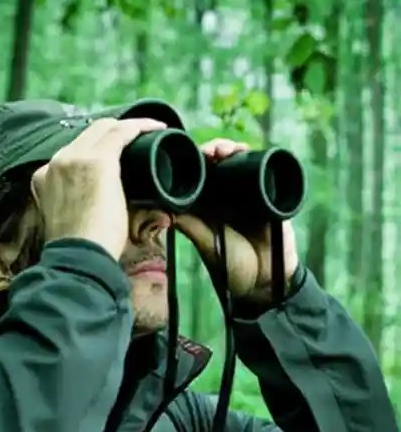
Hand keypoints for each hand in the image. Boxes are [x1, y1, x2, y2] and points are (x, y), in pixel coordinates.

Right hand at [31, 117, 168, 260]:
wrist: (77, 258)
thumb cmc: (79, 249)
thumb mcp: (69, 217)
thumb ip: (79, 200)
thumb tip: (107, 197)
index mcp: (44, 176)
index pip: (73, 151)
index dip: (97, 148)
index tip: (118, 154)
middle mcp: (56, 162)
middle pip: (89, 134)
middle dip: (114, 132)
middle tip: (138, 138)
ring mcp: (74, 158)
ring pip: (105, 128)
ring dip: (129, 127)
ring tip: (151, 132)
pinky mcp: (98, 160)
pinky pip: (122, 132)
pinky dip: (141, 126)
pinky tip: (157, 128)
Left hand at [174, 139, 299, 306]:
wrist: (263, 281)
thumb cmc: (230, 264)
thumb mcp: (205, 241)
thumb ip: (188, 224)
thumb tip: (160, 206)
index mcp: (208, 204)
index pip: (199, 174)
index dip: (194, 160)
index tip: (187, 154)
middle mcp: (227, 195)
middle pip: (220, 163)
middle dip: (214, 150)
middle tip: (210, 150)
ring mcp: (250, 194)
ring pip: (241, 163)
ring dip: (233, 151)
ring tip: (226, 150)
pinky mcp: (270, 197)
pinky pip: (264, 173)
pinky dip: (257, 159)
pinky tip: (247, 153)